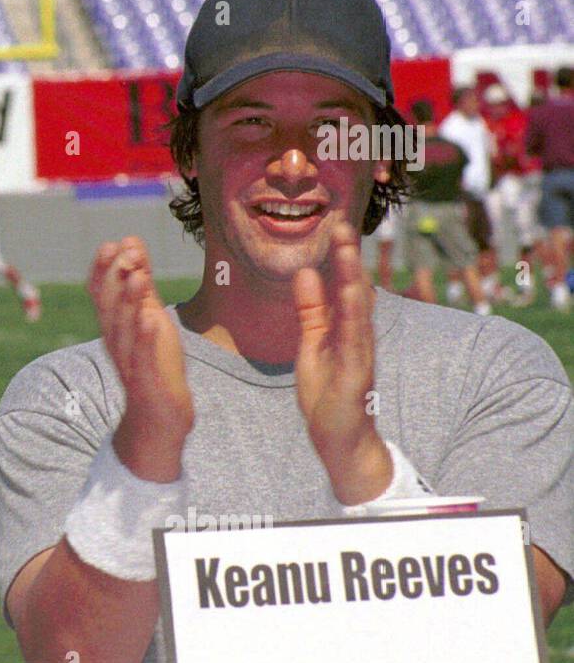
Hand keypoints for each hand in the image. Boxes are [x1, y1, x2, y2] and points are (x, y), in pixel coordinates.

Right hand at [88, 237, 192, 481]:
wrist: (157, 419)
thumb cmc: (154, 363)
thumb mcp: (148, 316)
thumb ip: (140, 281)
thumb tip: (130, 241)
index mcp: (113, 328)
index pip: (100, 295)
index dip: (103, 271)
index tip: (111, 244)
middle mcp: (115, 342)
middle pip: (109, 308)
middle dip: (115, 279)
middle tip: (125, 252)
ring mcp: (129, 362)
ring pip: (125, 329)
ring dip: (130, 303)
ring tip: (138, 277)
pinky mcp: (147, 380)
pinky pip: (144, 357)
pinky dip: (146, 338)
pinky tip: (152, 320)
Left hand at [293, 219, 392, 503]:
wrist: (340, 438)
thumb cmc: (329, 391)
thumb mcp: (313, 343)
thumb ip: (311, 310)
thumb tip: (304, 272)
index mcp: (346, 328)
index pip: (345, 285)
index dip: (341, 256)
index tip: (334, 224)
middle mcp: (357, 337)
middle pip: (355, 291)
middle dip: (348, 259)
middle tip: (341, 225)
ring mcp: (359, 356)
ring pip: (357, 313)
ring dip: (353, 282)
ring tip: (346, 253)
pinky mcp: (355, 377)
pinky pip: (354, 345)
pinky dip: (353, 321)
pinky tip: (350, 300)